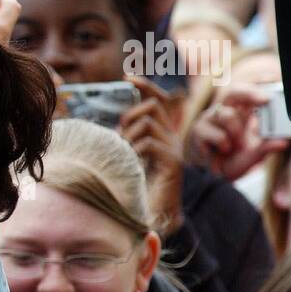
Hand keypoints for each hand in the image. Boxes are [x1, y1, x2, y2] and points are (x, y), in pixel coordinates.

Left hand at [117, 75, 184, 234]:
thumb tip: (116, 126)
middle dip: (131, 115)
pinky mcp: (173, 163)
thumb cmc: (136, 185)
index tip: (127, 78)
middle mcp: (172, 137)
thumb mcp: (129, 156)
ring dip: (129, 136)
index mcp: (162, 133)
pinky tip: (131, 163)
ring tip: (124, 153)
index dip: (145, 86)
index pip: (158, 100)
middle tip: (119, 135)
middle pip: (153, 106)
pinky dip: (134, 151)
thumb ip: (127, 138)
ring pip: (149, 123)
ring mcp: (174, 150)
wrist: (152, 213)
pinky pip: (150, 144)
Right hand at [186, 83, 287, 179]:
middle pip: (233, 92)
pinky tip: (218, 154)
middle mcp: (223, 113)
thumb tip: (283, 143)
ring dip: (236, 134)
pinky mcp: (198, 132)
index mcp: (238, 114)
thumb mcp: (253, 155)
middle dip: (249, 94)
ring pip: (227, 116)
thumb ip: (266, 147)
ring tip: (234, 147)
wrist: (208, 176)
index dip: (256, 92)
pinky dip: (223, 147)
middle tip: (265, 100)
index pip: (246, 95)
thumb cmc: (232, 159)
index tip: (269, 98)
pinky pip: (217, 135)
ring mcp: (209, 120)